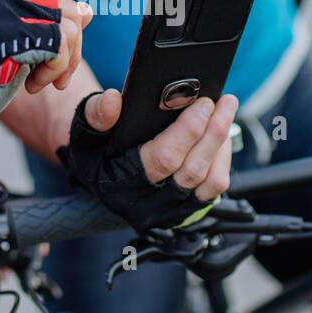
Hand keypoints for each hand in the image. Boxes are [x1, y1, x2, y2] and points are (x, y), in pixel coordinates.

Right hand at [0, 0, 127, 141]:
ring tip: (40, 81)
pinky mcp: (11, 33)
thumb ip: (52, 24)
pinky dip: (53, 71)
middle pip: (74, 12)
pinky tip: (32, 84)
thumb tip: (89, 10)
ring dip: (62, 64)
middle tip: (56, 78)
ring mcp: (9, 10)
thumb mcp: (24, 42)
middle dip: (74, 51)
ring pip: (70, 29)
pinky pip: (57, 47)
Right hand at [58, 88, 237, 233]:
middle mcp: (147, 205)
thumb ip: (95, 115)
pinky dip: (223, 160)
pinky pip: (215, 189)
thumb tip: (113, 101)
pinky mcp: (187, 212)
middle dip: (214, 132)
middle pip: (193, 170)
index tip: (204, 103)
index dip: (188, 130)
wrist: (104, 177)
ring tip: (225, 114)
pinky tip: (220, 136)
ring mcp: (170, 212)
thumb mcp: (86, 132)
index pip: (163, 158)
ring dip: (222, 145)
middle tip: (225, 102)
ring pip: (210, 182)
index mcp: (120, 185)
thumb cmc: (96, 151)